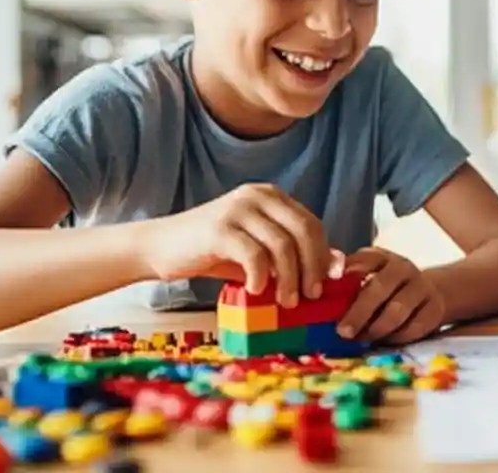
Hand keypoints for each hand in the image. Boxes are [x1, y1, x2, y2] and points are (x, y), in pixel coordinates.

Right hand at [137, 183, 330, 307]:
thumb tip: (336, 266)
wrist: (161, 246)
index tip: (327, 283)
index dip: (323, 254)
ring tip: (286, 301)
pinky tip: (256, 290)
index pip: (312, 223)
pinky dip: (260, 276)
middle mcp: (257, 196)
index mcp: (271, 196)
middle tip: (311, 295)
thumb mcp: (259, 252)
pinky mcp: (219, 229)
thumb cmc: (213, 252)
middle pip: (304, 230)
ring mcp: (238, 209)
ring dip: (289, 278)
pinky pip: (254, 254)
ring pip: (282, 244)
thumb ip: (292, 255)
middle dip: (312, 266)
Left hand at [336, 248, 445, 344]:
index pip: (366, 259)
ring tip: (361, 339)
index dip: (350, 271)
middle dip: (359, 311)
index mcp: (382, 258)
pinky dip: (396, 337)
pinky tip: (383, 341)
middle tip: (342, 331)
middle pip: (380, 287)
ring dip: (376, 327)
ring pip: (398, 309)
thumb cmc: (387, 289)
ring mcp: (421, 287)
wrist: (431, 293)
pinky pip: (414, 326)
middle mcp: (402, 268)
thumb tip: (315, 288)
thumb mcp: (369, 278)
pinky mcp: (434, 308)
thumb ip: (345, 282)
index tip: (332, 286)